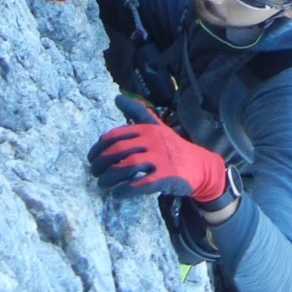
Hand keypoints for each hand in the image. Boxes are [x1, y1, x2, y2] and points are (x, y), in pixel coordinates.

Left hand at [87, 95, 228, 204]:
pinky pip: (140, 184)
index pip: (116, 135)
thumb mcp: (156, 126)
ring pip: (127, 166)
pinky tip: (117, 194)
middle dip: (101, 163)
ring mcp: (160, 159)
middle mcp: (153, 141)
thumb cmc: (172, 147)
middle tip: (94, 173)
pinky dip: (125, 190)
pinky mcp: (166, 177)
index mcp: (147, 128)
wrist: (200, 166)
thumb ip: (137, 112)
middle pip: (118, 151)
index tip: (91, 158)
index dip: (99, 148)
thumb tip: (117, 97)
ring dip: (110, 177)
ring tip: (102, 184)